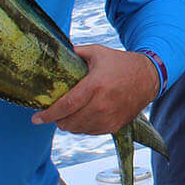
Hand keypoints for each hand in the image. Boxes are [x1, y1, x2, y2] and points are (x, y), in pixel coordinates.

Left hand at [34, 45, 158, 133]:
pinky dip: (82, 127)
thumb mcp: (97, 52)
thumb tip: (55, 53)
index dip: (48, 114)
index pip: (65, 106)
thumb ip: (75, 53)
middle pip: (69, 122)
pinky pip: (91, 132)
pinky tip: (82, 118)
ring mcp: (109, 117)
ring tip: (67, 116)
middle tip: (52, 114)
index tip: (36, 118)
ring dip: (69, 124)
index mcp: (95, 85)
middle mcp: (102, 104)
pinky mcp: (115, 125)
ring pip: (79, 129)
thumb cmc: (120, 63)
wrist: (148, 77)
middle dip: (56, 120)